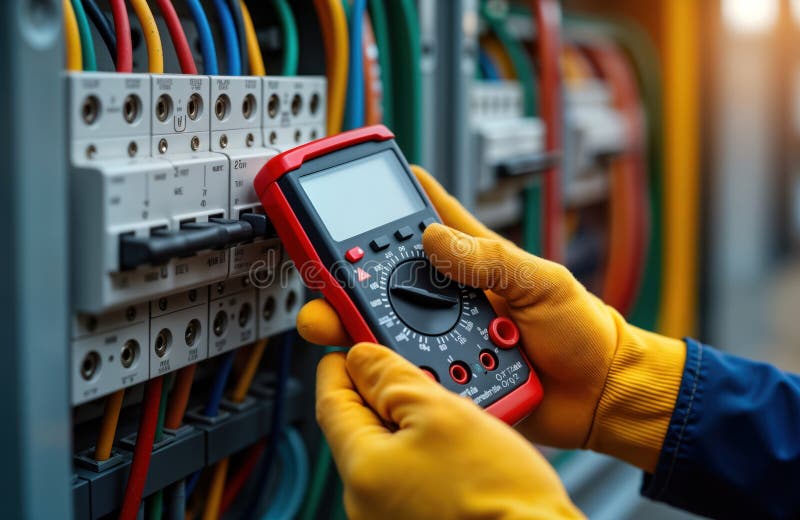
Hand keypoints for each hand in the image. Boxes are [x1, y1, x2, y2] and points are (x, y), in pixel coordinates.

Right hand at [299, 166, 685, 471]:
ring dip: (353, 325)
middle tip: (323, 275)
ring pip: (380, 329)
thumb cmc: (580, 330)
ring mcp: (441, 340)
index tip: (350, 189)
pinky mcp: (442, 379)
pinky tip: (371, 368)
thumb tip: (434, 239)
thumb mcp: (543, 283)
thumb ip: (492, 261)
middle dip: (345, 275)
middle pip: (382, 281)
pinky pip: (401, 374)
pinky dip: (381, 371)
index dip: (387, 201)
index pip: (423, 221)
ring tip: (337, 323)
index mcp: (472, 264)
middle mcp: (448, 301)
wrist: (596, 394)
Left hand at [316, 343, 584, 519]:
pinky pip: (409, 473)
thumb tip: (362, 357)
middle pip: (360, 426)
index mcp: (362, 469)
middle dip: (382, 392)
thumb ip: (393, 378)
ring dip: (408, 421)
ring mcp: (390, 515)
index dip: (342, 365)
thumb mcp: (443, 413)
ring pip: (388, 448)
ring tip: (443, 404)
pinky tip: (454, 441)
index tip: (352, 345)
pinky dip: (424, 449)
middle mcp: (366, 500)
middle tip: (409, 366)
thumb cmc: (499, 494)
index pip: (331, 402)